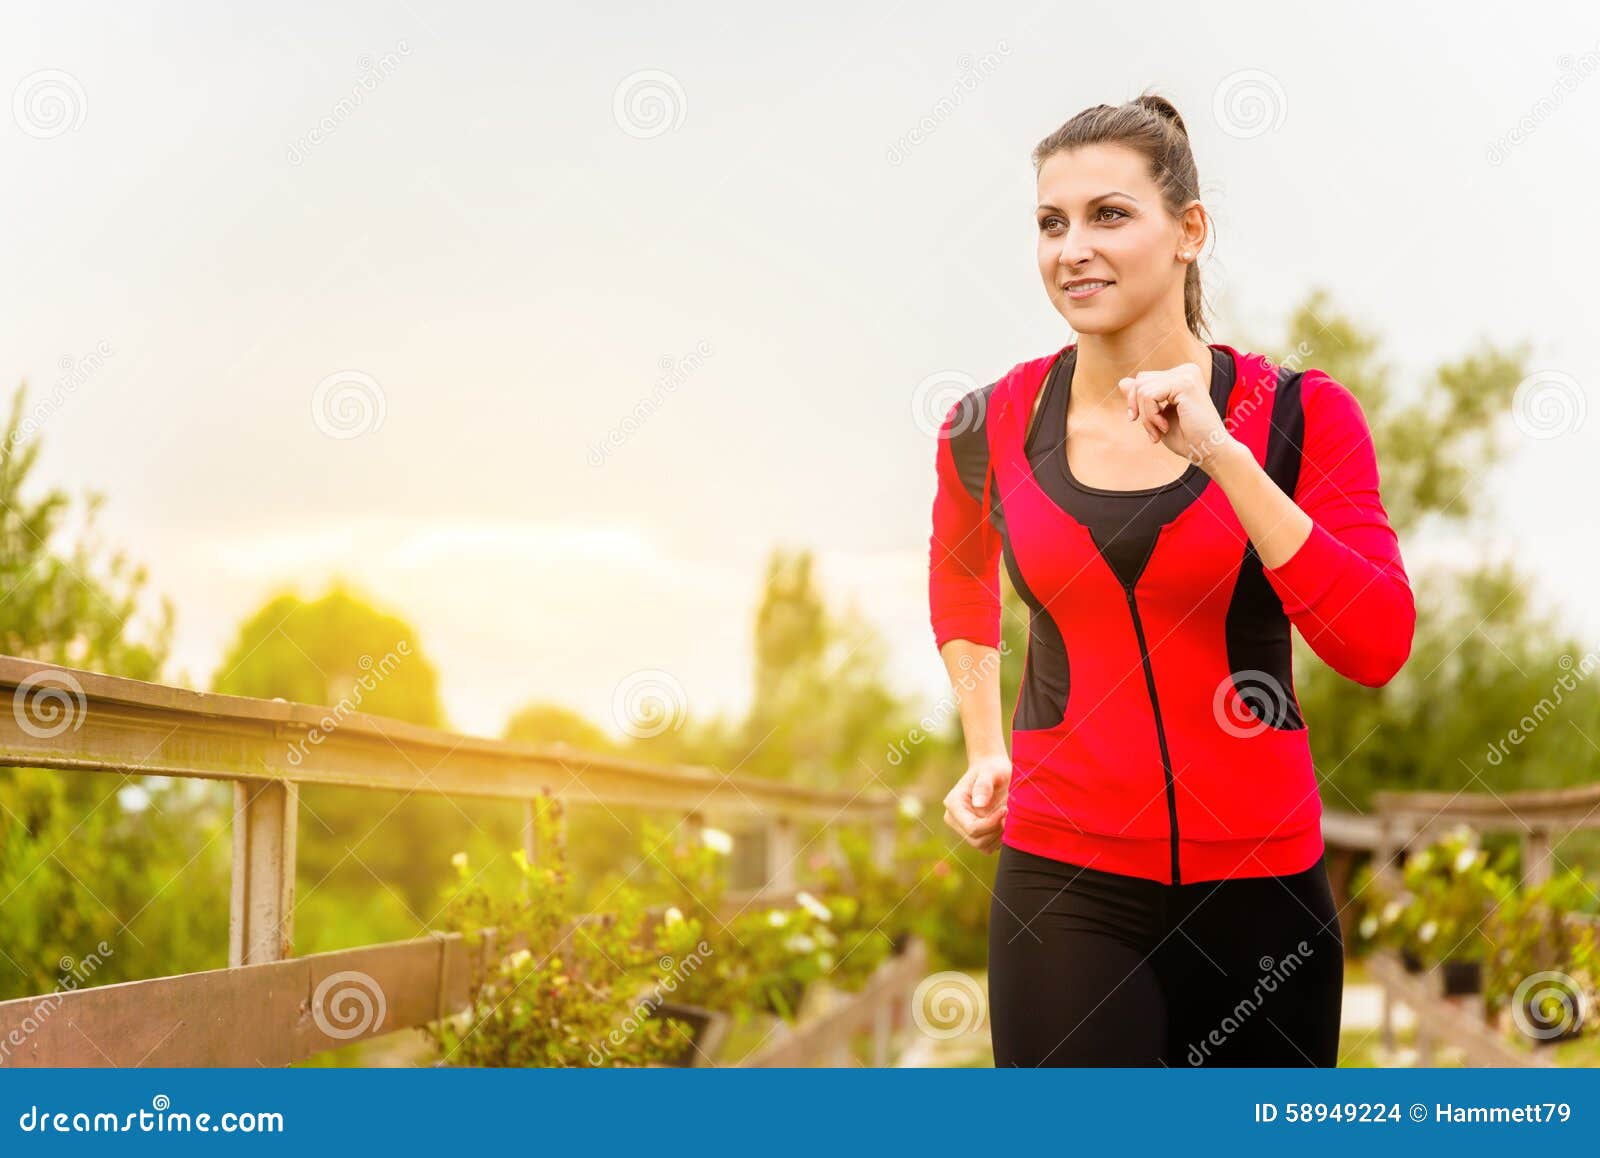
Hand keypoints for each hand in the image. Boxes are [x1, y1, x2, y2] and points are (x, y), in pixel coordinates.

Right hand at [943, 753, 1010, 852]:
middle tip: (1009, 813)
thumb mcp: (991, 772)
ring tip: (1007, 815)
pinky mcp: (974, 833)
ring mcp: (963, 828)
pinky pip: (989, 846)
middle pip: (977, 840)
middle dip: (996, 830)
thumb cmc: (992, 769)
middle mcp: (954, 819)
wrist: (993, 771)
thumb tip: (979, 805)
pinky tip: (1005, 820)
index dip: (991, 824)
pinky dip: (1000, 837)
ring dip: (999, 835)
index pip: (972, 828)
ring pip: (983, 846)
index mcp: (954, 804)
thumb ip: (984, 786)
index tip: (1005, 810)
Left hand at [1117, 361, 1234, 470]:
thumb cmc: (1188, 439)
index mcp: (1181, 375)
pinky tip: (1165, 427)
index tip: (1143, 424)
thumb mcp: (1157, 416)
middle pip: (1140, 380)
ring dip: (1146, 417)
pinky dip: (1151, 416)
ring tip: (1160, 431)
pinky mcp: (1185, 384)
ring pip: (1142, 389)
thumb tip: (1122, 381)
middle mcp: (1186, 370)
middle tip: (1153, 431)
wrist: (1210, 452)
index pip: (1143, 380)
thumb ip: (1143, 398)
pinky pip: (1149, 395)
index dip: (1136, 403)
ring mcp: (1186, 374)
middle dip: (1139, 408)